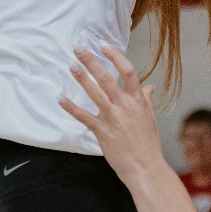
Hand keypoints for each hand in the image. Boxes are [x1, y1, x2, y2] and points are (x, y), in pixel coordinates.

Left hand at [61, 44, 167, 183]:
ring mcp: (113, 118)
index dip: (115, 56)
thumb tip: (149, 86)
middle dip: (91, 61)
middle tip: (77, 48)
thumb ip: (145, 100)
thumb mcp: (149, 118)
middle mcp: (125, 106)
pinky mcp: (102, 132)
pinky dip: (71, 108)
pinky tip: (61, 99)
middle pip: (106, 77)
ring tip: (71, 65)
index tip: (103, 44)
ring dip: (81, 78)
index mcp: (137, 100)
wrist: (145, 167)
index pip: (128, 71)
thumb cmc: (148, 143)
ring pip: (95, 93)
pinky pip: (84, 117)